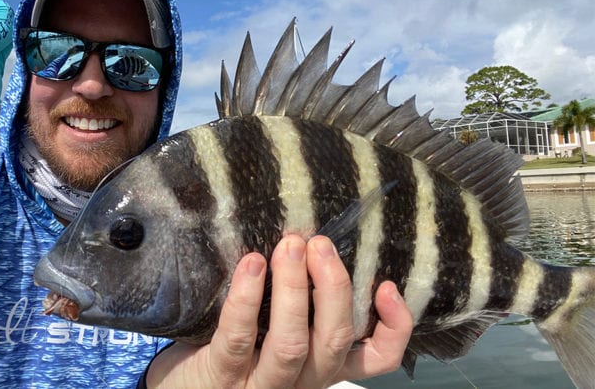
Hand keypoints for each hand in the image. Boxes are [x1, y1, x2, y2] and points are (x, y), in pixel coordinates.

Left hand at [147, 234, 412, 387]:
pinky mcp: (220, 377)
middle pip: (333, 342)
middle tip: (320, 244)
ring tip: (290, 246)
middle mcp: (299, 380)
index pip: (376, 359)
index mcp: (319, 366)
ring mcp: (260, 383)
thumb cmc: (233, 352)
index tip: (387, 286)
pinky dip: (247, 298)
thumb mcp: (276, 332)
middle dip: (333, 288)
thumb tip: (314, 240)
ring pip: (291, 343)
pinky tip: (251, 265)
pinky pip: (238, 338)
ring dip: (294, 289)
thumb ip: (301, 303)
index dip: (394, 327)